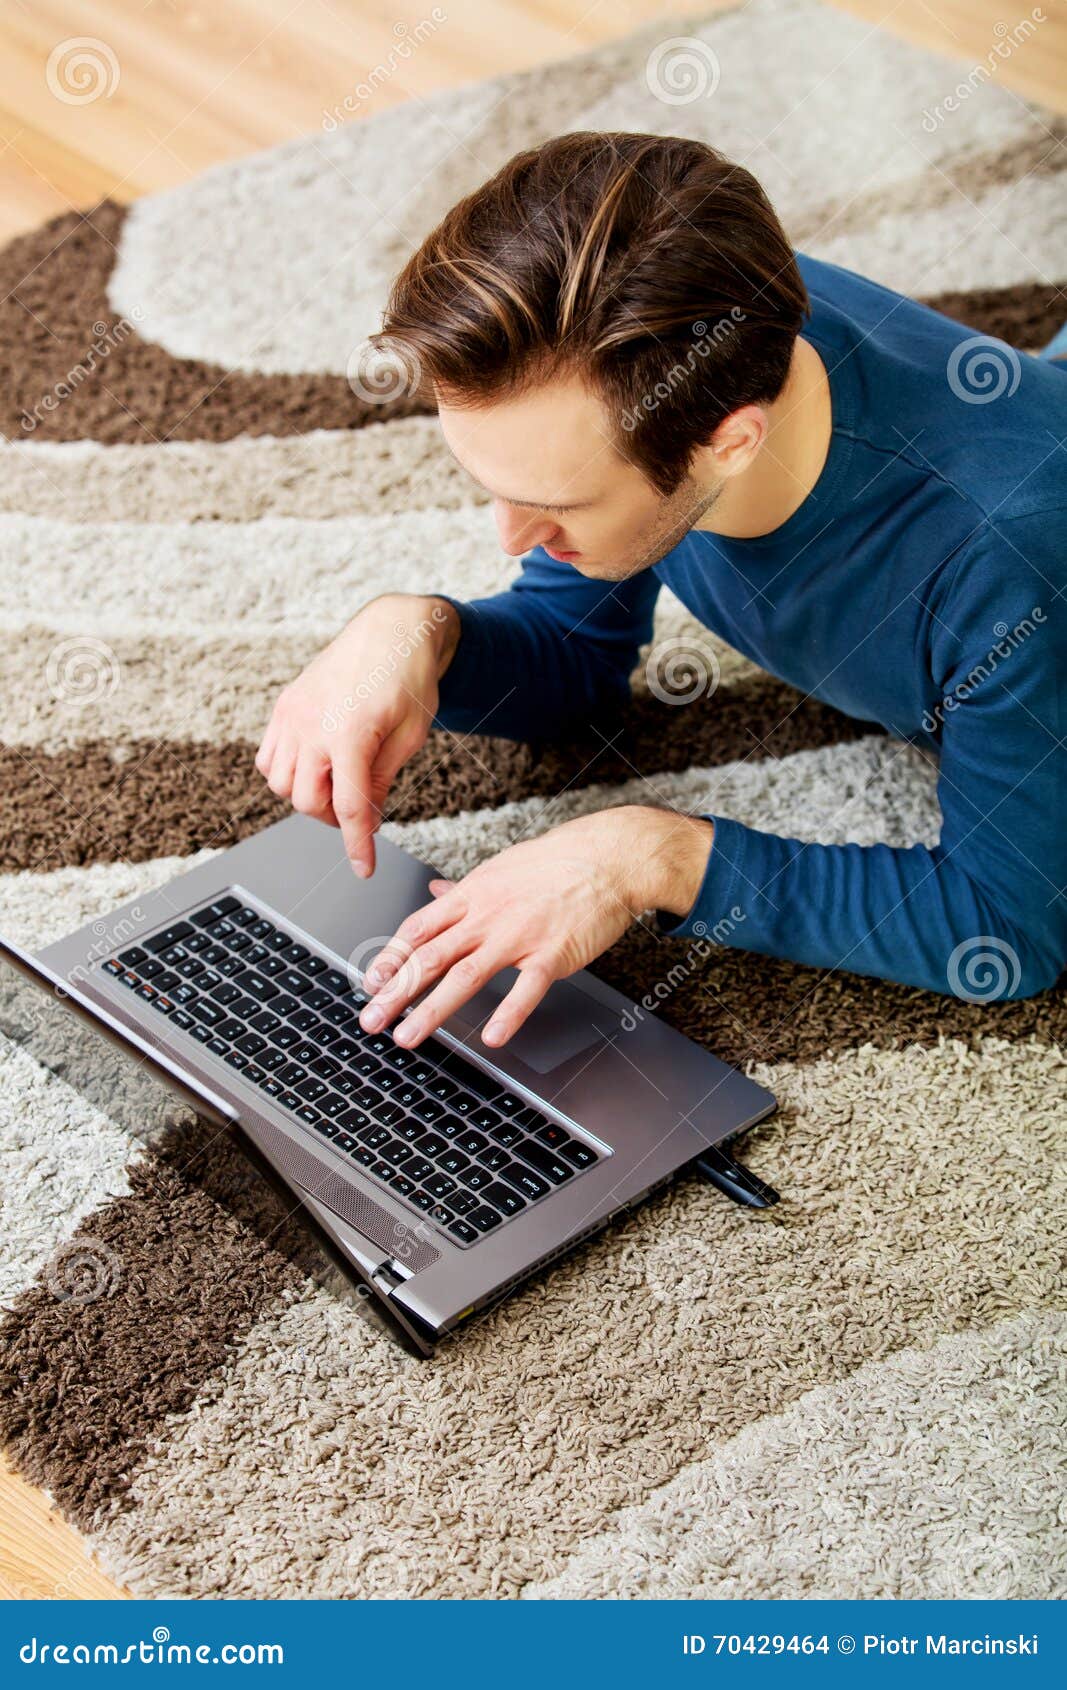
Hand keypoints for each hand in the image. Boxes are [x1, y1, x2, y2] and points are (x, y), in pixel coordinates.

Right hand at [255, 593, 459, 876]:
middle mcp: (312, 724)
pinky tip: (315, 767)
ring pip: (281, 784)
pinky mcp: (284, 706)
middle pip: (307, 801)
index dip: (357, 844)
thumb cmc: (409, 679)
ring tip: (338, 784)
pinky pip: (268, 758)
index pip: (350, 807)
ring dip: (308, 796)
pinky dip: (286, 774)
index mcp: (351, 734)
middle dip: (333, 817)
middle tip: (359, 809)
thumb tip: (365, 818)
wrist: (390, 630)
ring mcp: (292, 714)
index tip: (363, 868)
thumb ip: (382, 779)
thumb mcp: (410, 736)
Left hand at [358, 806, 713, 1048]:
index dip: (391, 958)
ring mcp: (518, 935)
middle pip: (430, 957)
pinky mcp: (552, 953)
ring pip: (464, 976)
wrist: (608, 858)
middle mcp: (487, 915)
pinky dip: (508, 1014)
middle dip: (395, 992)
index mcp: (472, 895)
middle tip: (370, 1020)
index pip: (418, 929)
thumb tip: (435, 892)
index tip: (369, 983)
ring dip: (430, 1010)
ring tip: (407, 1036)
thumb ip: (464, 889)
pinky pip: (526, 989)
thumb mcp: (499, 868)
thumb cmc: (556, 864)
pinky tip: (491, 1038)